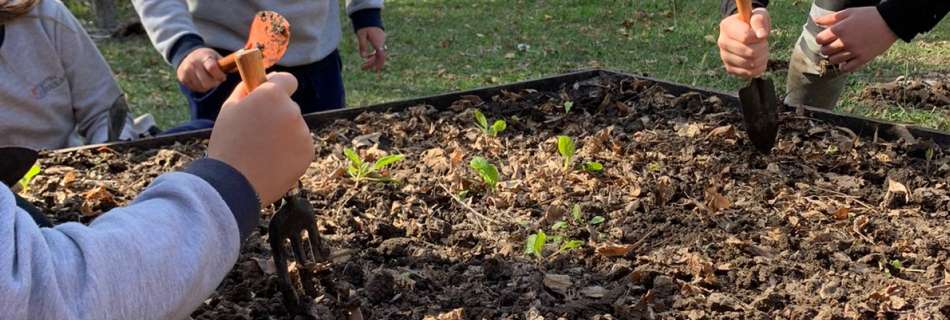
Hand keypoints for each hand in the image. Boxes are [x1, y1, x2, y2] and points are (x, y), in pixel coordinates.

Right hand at [177, 48, 226, 92]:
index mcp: (205, 57)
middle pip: (207, 82)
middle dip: (214, 83)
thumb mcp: (217, 57)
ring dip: (208, 86)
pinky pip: (195, 89)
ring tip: (209, 79)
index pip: (212, 68)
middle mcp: (194, 63)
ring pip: (202, 87)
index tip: (223, 77)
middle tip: (216, 79)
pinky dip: (200, 87)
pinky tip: (202, 81)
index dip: (220, 76)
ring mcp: (186, 70)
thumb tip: (244, 65)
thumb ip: (228, 63)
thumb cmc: (208, 58)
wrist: (189, 54)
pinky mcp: (182, 77)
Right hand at [206, 72, 313, 204]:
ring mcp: (303, 132)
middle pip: (289, 107)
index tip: (270, 96)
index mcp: (272, 95)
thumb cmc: (227, 143)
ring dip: (284, 135)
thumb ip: (247, 91)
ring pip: (295, 128)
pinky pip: (300, 146)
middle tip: (257, 133)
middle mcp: (292, 110)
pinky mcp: (308, 152)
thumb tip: (258, 81)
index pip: (288, 80)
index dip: (278, 87)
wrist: (234, 183)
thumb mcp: (229, 108)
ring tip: (262, 151)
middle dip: (277, 115)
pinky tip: (271, 161)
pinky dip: (290, 152)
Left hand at [356, 27, 386, 72]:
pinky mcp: (380, 40)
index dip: (378, 63)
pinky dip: (373, 55)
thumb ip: (362, 46)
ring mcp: (381, 41)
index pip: (380, 55)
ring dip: (372, 60)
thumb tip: (363, 57)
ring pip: (379, 54)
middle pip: (379, 56)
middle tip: (362, 68)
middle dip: (372, 63)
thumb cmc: (364, 25)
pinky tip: (367, 57)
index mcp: (378, 42)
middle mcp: (381, 42)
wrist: (369, 16)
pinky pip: (378, 51)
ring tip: (363, 65)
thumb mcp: (361, 35)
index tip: (375, 70)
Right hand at [718, 8, 770, 77]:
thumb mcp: (758, 15)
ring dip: (762, 57)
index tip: (760, 34)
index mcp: (726, 26)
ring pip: (750, 64)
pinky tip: (758, 59)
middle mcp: (722, 42)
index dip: (758, 37)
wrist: (747, 33)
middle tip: (763, 42)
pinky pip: (749, 73)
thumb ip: (760, 21)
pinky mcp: (729, 68)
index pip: (745, 37)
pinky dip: (759, 67)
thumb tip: (761, 35)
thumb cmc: (753, 23)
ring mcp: (724, 56)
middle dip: (762, 48)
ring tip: (761, 50)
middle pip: (749, 52)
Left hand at [815, 7, 897, 72]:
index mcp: (840, 29)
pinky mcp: (863, 58)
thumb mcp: (849, 12)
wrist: (890, 21)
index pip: (819, 39)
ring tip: (839, 52)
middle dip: (826, 48)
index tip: (826, 38)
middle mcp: (845, 42)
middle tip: (832, 45)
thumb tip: (816, 21)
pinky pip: (847, 68)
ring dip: (834, 57)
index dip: (821, 39)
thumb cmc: (868, 15)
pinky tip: (846, 61)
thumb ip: (831, 18)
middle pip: (825, 51)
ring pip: (833, 60)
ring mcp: (854, 51)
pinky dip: (843, 66)